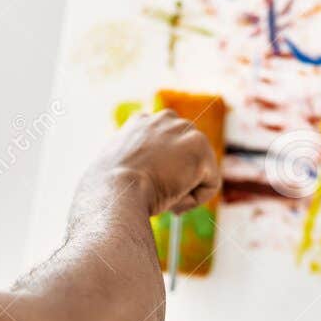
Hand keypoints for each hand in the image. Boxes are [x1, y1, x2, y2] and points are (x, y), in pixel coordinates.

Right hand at [92, 110, 221, 215]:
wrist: (115, 193)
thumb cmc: (109, 191)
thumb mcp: (115, 170)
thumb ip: (132, 165)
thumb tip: (142, 175)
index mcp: (141, 122)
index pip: (165, 146)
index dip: (160, 172)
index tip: (148, 187)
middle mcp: (164, 118)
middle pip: (185, 157)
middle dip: (177, 179)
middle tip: (155, 195)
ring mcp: (184, 130)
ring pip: (199, 170)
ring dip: (185, 190)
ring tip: (162, 198)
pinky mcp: (200, 148)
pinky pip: (210, 184)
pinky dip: (197, 200)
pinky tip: (175, 202)